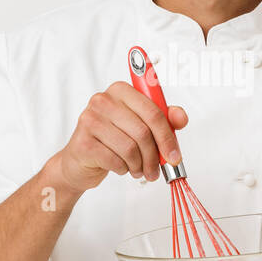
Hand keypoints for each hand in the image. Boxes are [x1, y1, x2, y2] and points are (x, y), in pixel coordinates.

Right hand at [54, 81, 187, 193]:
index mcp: (121, 91)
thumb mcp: (141, 126)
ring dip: (139, 165)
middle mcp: (103, 100)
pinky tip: (122, 167)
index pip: (153, 112)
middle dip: (154, 157)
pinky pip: (115, 160)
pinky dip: (124, 169)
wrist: (80, 160)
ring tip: (138, 169)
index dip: (167, 137)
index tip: (174, 156)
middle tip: (156, 170)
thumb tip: (181, 118)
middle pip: (143, 132)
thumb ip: (164, 119)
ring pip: (130, 148)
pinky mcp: (83, 142)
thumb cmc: (113, 139)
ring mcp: (90, 120)